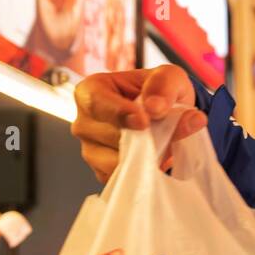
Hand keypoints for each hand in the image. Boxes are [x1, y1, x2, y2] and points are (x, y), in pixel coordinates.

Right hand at [71, 64, 206, 183]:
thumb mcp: (170, 77)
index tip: (144, 122)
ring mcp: (90, 150)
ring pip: (116, 161)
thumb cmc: (159, 92)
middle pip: (109, 136)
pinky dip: (143, 170)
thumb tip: (156, 107)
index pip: (97, 103)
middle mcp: (84, 122)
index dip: (120, 113)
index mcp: (91, 91)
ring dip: (146, 155)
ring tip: (162, 142)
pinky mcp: (102, 172)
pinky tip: (154, 156)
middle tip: (169, 132)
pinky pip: (122, 177)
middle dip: (143, 137)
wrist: (164, 117)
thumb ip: (165, 85)